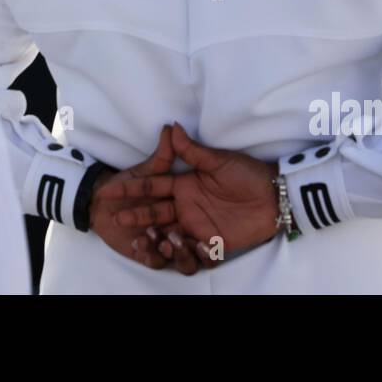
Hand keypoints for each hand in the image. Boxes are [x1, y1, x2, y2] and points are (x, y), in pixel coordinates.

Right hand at [94, 122, 280, 262]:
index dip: (129, 189)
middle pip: (154, 213)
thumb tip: (171, 127)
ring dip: (157, 238)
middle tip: (117, 219)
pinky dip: (185, 254)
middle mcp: (186, 207)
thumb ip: (193, 150)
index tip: (107, 191)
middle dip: (135, 216)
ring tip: (153, 236)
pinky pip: (193, 254)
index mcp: (184, 186)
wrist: (275, 196)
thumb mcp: (219, 161)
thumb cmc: (247, 174)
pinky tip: (182, 246)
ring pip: (168, 236)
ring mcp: (197, 226)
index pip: (151, 186)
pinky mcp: (212, 244)